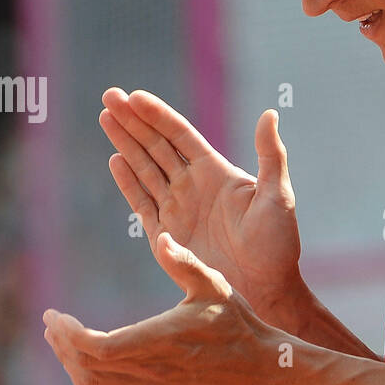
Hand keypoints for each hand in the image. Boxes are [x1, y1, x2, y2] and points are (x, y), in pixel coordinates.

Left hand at [43, 232, 276, 384]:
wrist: (260, 368)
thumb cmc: (237, 321)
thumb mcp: (215, 284)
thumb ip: (185, 262)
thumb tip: (160, 237)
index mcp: (161, 340)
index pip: (98, 346)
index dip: (69, 335)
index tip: (54, 316)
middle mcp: (154, 371)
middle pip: (88, 367)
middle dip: (63, 345)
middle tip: (53, 325)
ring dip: (72, 367)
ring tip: (64, 345)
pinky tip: (85, 372)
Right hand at [99, 88, 301, 319]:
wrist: (266, 288)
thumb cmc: (278, 243)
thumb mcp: (278, 194)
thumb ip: (270, 155)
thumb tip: (270, 112)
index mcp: (216, 172)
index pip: (180, 135)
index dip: (157, 115)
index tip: (134, 96)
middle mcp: (193, 186)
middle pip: (156, 145)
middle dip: (133, 121)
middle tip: (109, 95)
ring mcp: (178, 209)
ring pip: (145, 168)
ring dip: (125, 143)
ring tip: (105, 117)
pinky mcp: (166, 236)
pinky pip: (142, 203)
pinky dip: (128, 182)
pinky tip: (115, 160)